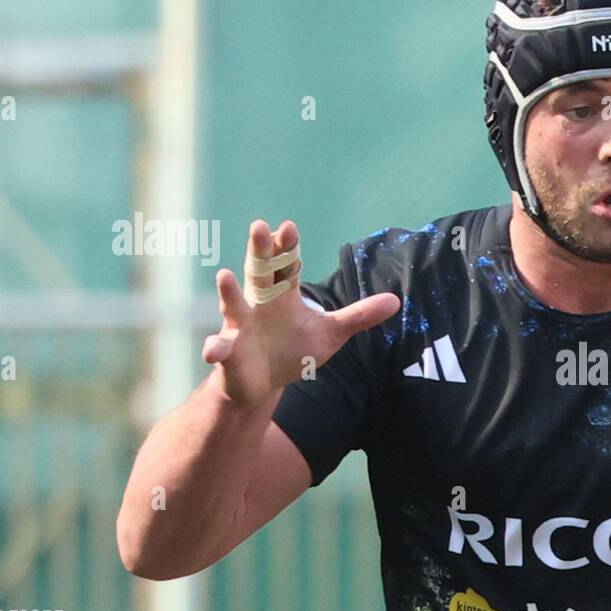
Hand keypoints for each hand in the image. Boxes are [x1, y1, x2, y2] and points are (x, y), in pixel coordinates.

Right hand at [201, 220, 400, 407]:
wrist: (263, 384)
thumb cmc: (294, 350)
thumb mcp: (331, 333)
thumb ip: (359, 316)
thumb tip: (396, 301)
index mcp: (283, 295)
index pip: (286, 265)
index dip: (287, 247)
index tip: (288, 226)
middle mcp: (259, 304)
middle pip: (259, 272)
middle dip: (259, 251)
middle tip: (260, 227)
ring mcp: (241, 327)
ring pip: (233, 306)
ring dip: (228, 293)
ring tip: (225, 276)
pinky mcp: (229, 354)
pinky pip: (220, 348)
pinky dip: (216, 348)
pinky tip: (214, 350)